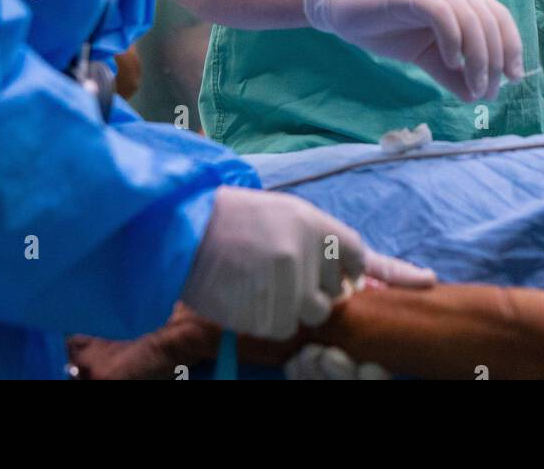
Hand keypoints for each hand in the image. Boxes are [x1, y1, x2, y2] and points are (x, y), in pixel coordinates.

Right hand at [182, 187, 382, 339]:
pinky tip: (247, 298)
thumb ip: (320, 240)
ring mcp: (282, 285)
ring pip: (307, 317)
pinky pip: (278, 329)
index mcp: (315, 225)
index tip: (340, 278)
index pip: (357, 257)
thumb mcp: (287, 214)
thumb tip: (356, 277)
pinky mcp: (260, 310)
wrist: (186, 228)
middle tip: (284, 279)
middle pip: (333, 295)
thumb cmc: (239, 220)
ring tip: (262, 289)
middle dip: (314, 293)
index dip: (349, 272)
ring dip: (289, 310)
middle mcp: (304, 254)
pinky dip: (266, 321)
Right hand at [303, 0, 524, 100]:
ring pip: (472, 20)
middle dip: (495, 61)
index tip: (513, 78)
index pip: (499, 17)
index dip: (512, 47)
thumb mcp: (427, 56)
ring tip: (474, 86)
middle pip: (490, 22)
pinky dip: (453, 41)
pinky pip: (444, 15)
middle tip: (489, 92)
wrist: (343, 9)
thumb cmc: (387, 28)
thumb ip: (453, 73)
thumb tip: (477, 96)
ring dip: (478, 58)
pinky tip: (450, 62)